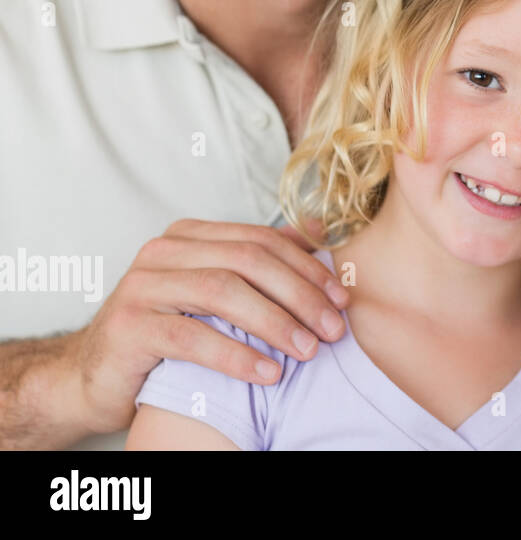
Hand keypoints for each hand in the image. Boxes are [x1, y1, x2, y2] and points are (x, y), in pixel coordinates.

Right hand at [70, 217, 349, 433]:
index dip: (308, 268)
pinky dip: (237, 355)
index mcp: (190, 235)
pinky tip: (268, 372)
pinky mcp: (130, 326)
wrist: (93, 376)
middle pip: (248, 262)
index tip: (342, 300)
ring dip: (275, 322)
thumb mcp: (215, 291)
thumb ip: (260, 260)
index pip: (261, 241)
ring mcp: (142, 286)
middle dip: (299, 295)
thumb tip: (319, 230)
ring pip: (223, 293)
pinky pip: (193, 338)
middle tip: (333, 328)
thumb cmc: (168, 331)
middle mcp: (163, 252)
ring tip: (308, 350)